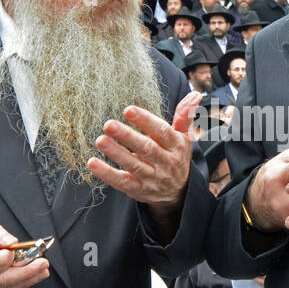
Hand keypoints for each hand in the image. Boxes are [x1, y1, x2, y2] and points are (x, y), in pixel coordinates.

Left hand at [89, 90, 201, 217]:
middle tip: (108, 124)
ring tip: (100, 140)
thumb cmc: (175, 157)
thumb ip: (185, 116)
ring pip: (134, 165)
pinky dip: (107, 174)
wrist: (178, 193)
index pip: (162, 132)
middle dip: (127, 136)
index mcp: (176, 146)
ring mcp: (152, 178)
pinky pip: (122, 182)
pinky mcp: (139, 190)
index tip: (128, 110)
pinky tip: (92, 162)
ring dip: (116, 153)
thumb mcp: (183, 137)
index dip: (146, 121)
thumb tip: (196, 94)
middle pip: (147, 149)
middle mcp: (166, 163)